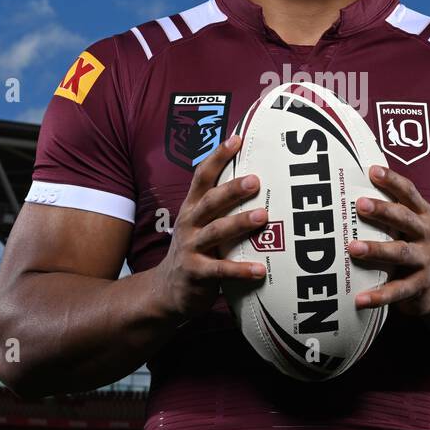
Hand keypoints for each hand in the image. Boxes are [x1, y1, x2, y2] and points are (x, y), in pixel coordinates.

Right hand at [154, 134, 268, 320]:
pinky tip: (260, 270)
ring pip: (216, 232)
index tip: (236, 139)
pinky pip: (220, 270)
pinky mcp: (196, 273)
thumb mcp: (200, 223)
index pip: (202, 176)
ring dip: (239, 223)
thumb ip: (219, 205)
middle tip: (256, 180)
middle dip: (232, 189)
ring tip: (262, 217)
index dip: (217, 157)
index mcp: (192, 207)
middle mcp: (189, 224)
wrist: (166, 290)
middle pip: (210, 201)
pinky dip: (240, 269)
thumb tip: (255, 179)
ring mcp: (191, 248)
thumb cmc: (195, 250)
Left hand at [348, 165, 429, 316]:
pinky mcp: (421, 287)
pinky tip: (359, 299)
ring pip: (401, 253)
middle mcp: (427, 236)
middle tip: (360, 204)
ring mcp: (426, 262)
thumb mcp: (411, 228)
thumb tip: (356, 186)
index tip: (372, 170)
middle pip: (405, 220)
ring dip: (377, 250)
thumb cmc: (417, 248)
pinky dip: (379, 296)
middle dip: (383, 211)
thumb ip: (391, 212)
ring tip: (353, 248)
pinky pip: (399, 291)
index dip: (392, 181)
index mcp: (423, 216)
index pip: (409, 193)